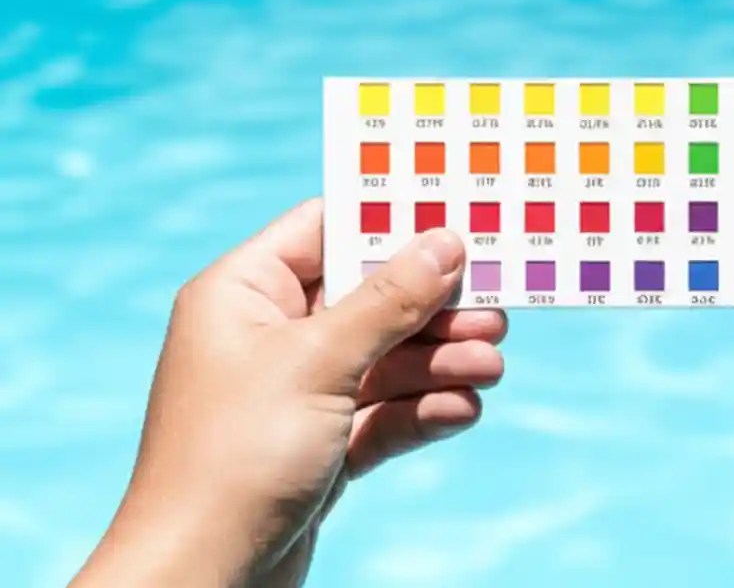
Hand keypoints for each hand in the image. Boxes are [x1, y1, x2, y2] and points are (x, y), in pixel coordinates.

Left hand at [73, 200, 505, 587]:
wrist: (202, 577)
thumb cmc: (234, 457)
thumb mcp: (320, 363)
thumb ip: (388, 300)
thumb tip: (445, 242)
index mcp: (244, 294)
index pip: (326, 229)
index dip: (391, 221)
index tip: (458, 218)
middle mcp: (269, 336)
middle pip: (370, 299)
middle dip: (434, 309)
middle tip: (495, 311)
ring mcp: (296, 394)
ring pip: (384, 360)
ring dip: (439, 363)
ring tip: (491, 367)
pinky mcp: (319, 446)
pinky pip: (382, 414)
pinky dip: (422, 411)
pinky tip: (463, 410)